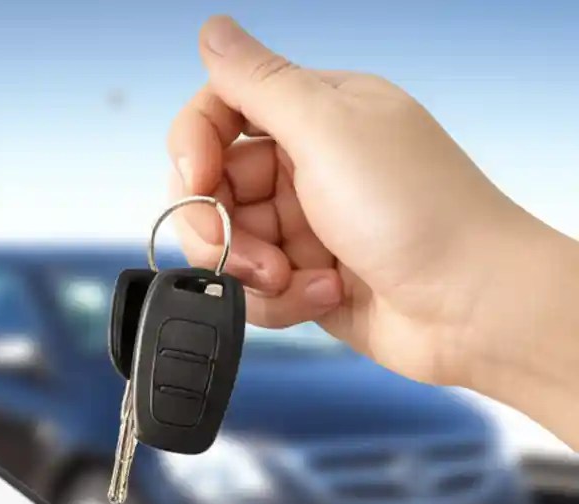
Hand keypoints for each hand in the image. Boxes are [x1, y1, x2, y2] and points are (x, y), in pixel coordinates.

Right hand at [166, 15, 560, 387]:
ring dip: (250, 269)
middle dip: (217, 225)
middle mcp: (308, 164)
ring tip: (291, 279)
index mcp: (317, 113)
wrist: (474, 308)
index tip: (198, 180)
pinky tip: (324, 293)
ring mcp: (306, 224)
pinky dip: (279, 299)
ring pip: (227, 244)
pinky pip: (254, 289)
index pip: (221, 111)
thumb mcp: (328, 130)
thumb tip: (213, 30)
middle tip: (240, 252)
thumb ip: (258, 82)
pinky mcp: (307, 277)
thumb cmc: (421, 212)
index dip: (194, 146)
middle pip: (211, 186)